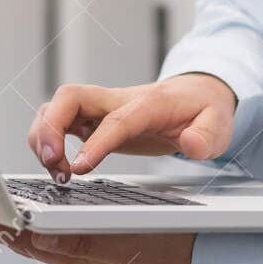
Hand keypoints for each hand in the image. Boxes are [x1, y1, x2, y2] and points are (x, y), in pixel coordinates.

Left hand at [0, 211, 194, 263]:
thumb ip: (80, 240)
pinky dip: (38, 230)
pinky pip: (59, 242)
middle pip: (27, 241)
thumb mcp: (126, 238)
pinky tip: (32, 222)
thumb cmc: (170, 251)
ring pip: (40, 242)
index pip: (27, 238)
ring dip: (13, 228)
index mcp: (80, 249)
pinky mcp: (97, 253)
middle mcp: (79, 256)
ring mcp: (88, 256)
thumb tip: (37, 234)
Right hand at [28, 73, 237, 180]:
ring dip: (44, 135)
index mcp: (148, 104)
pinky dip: (47, 139)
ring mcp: (102, 106)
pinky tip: (57, 165)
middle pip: (70, 97)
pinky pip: (59, 119)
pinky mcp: (94, 117)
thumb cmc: (205, 109)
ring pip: (57, 106)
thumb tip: (191, 146)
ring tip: (55, 171)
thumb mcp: (219, 125)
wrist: (198, 92)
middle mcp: (118, 99)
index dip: (95, 142)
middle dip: (51, 128)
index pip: (116, 120)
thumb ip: (206, 136)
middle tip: (53, 164)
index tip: (79, 168)